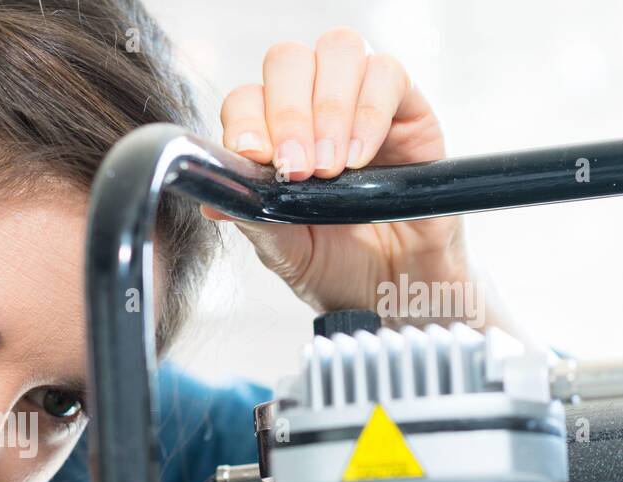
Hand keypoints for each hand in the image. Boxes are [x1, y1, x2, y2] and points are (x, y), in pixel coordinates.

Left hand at [208, 27, 476, 321]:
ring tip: (332, 168)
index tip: (255, 157)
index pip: (246, 100)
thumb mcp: (284, 251)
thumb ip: (253, 219)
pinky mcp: (408, 107)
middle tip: (298, 170)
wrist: (392, 289)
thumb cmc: (334, 266)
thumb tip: (214, 199)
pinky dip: (370, 111)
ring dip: (329, 108)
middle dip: (287, 113)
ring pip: (338, 51)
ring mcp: (359, 101)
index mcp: (271, 137)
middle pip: (287, 61)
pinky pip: (387, 73)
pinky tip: (360, 157)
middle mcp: (311, 108)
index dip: (245, 120)